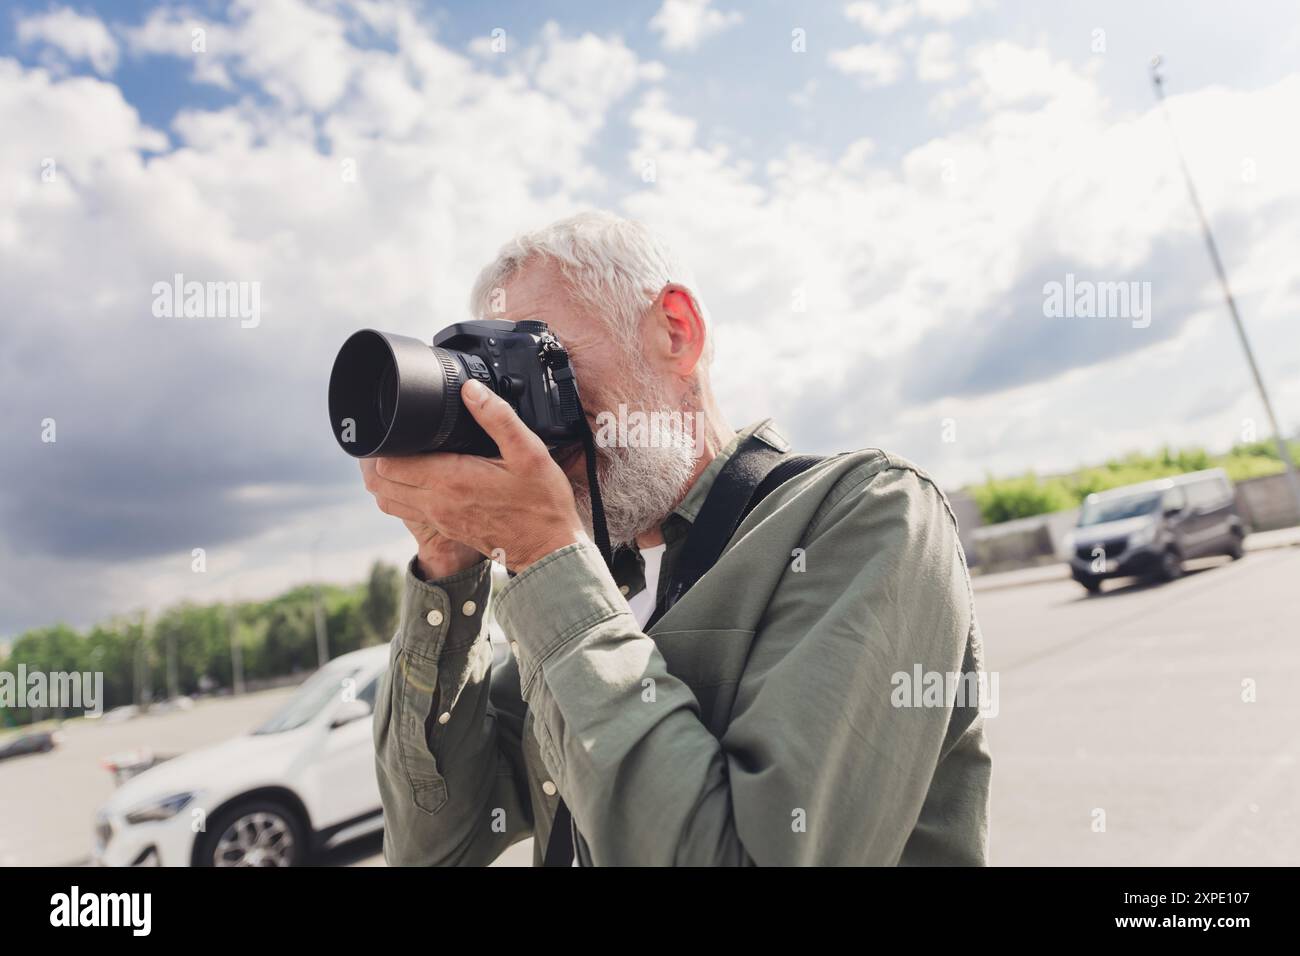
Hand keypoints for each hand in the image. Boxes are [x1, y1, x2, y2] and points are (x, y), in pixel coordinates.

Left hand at [361, 379, 588, 572]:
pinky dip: (402, 494)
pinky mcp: (445, 529)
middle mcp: (437, 503)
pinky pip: (406, 511)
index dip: (390, 441)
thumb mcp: (529, 452)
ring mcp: (439, 519)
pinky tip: (423, 478)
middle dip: (383, 456)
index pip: (390, 463)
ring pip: (388, 500)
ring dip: (389, 478)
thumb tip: (470, 389)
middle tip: (402, 437)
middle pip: (381, 481)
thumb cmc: (542, 503)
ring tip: (407, 455)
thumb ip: (497, 417)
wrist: (550, 549)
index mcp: (451, 480)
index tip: (403, 426)